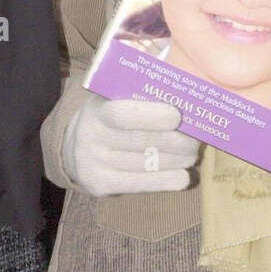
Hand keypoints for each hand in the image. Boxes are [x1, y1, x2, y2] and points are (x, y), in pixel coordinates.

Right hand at [62, 94, 199, 196]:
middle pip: (141, 142)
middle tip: (196, 140)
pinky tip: (183, 177)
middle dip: (175, 142)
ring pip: (145, 165)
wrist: (74, 148)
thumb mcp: (113, 99)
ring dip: (176, 161)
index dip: (151, 116)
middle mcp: (90, 137)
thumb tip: (185, 86)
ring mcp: (93, 164)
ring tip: (192, 155)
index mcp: (96, 109)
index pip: (122, 114)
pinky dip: (166, 181)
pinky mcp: (98, 186)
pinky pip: (140, 185)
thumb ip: (140, 93)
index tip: (177, 116)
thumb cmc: (108, 117)